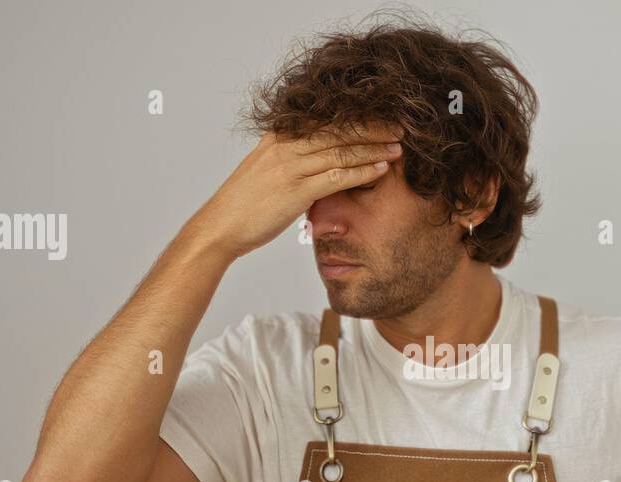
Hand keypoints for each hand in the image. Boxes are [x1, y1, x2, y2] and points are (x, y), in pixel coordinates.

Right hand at [187, 120, 403, 261]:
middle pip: (337, 129)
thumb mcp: (268, 169)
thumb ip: (293, 159)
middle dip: (372, 127)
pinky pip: (335, 176)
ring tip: (398, 147)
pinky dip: (361, 172)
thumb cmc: (245, 203)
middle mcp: (285, 146)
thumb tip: (320, 158)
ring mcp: (289, 167)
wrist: (220, 227)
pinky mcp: (294, 191)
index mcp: (279, 136)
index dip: (357, 116)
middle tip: (400, 126)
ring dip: (373, 148)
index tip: (382, 115)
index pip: (326, 118)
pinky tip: (380, 169)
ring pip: (340, 150)